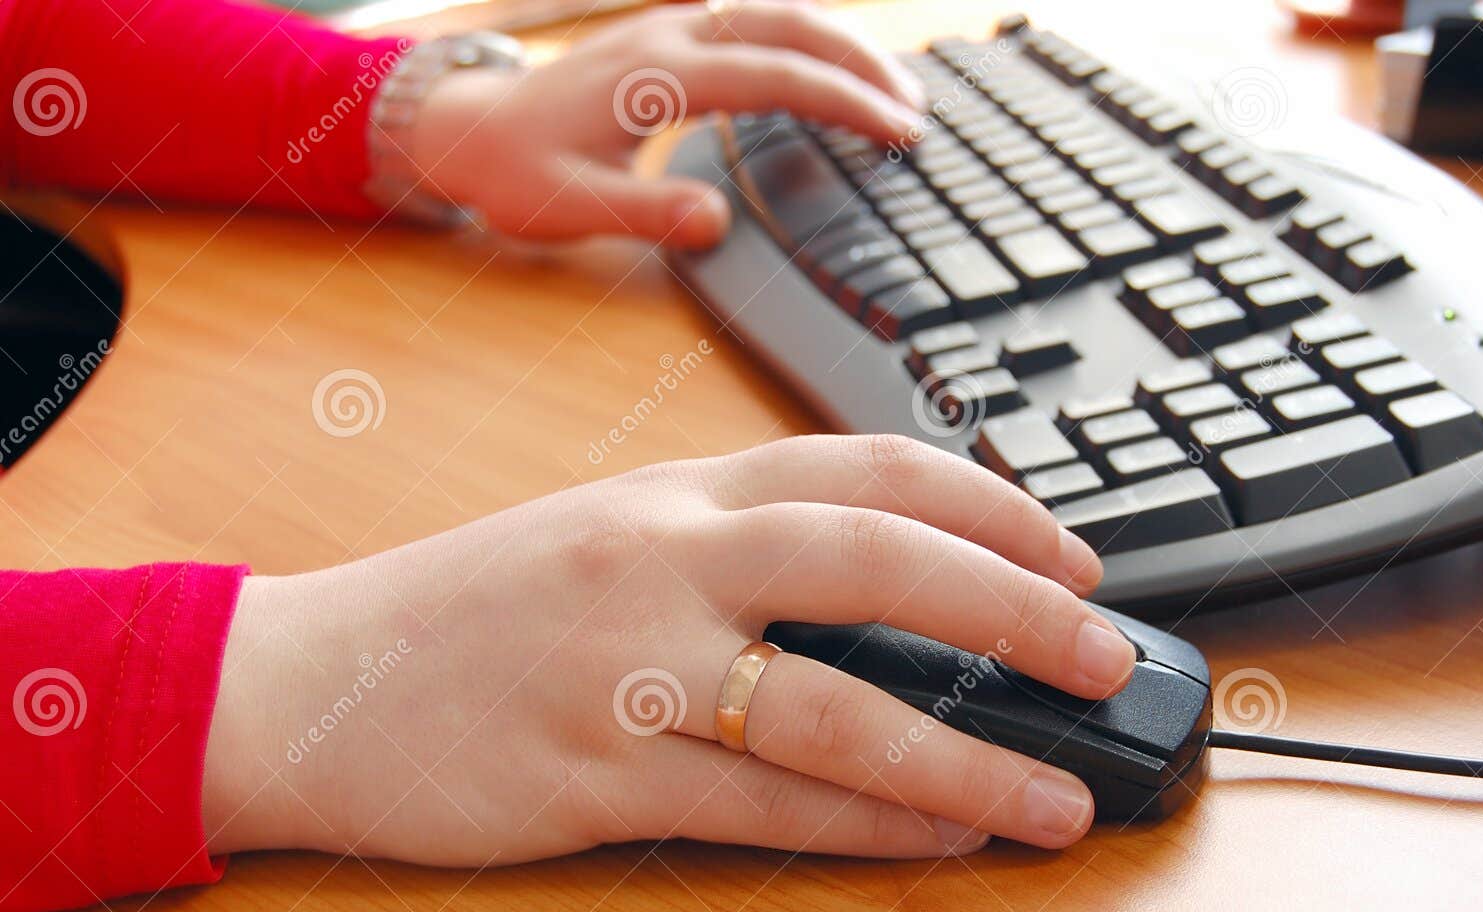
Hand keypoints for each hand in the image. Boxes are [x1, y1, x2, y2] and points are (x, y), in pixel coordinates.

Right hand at [202, 436, 1133, 866]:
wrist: (316, 678)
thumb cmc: (472, 608)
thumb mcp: (609, 536)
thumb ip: (734, 548)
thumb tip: (889, 595)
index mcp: (674, 491)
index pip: (865, 466)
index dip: (989, 505)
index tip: (1071, 554)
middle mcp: (663, 560)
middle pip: (877, 562)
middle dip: (1014, 609)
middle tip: (1106, 655)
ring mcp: (627, 667)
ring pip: (835, 710)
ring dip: (965, 759)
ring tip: (1055, 797)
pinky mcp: (594, 774)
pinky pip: (762, 805)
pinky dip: (866, 827)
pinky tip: (937, 837)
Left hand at [409, 1, 923, 246]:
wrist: (468, 130)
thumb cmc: (516, 171)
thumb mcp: (570, 209)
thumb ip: (646, 215)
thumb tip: (716, 222)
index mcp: (657, 78)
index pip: (774, 77)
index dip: (842, 101)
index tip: (897, 130)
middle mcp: (670, 40)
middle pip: (789, 26)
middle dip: (862, 64)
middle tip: (916, 111)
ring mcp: (671, 33)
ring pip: (775, 16)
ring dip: (839, 47)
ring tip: (892, 93)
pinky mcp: (670, 42)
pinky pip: (753, 26)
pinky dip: (805, 46)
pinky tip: (829, 75)